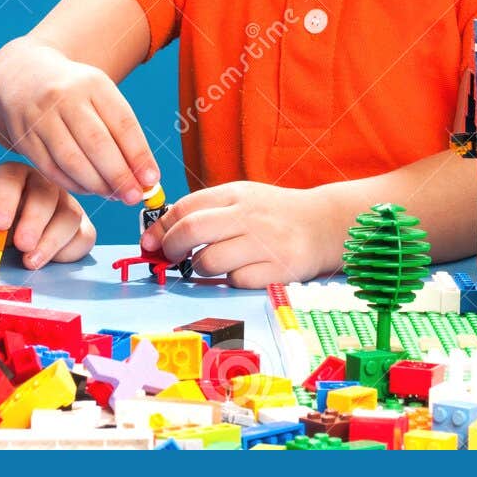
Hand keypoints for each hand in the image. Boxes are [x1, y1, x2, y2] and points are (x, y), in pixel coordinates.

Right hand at [0, 37, 157, 203]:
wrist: (22, 76)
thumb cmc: (74, 93)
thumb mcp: (100, 95)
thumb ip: (122, 132)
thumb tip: (146, 177)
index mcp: (93, 83)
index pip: (122, 123)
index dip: (139, 155)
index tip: (152, 180)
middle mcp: (64, 98)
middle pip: (97, 144)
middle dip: (120, 176)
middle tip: (134, 197)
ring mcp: (40, 117)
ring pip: (72, 161)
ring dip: (97, 185)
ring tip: (115, 196)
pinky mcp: (23, 137)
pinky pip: (52, 169)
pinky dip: (74, 185)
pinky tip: (90, 190)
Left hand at [0, 161, 95, 268]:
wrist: (1, 228)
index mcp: (9, 176)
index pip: (10, 179)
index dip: (5, 199)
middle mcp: (41, 184)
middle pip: (46, 194)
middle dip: (34, 220)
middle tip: (21, 245)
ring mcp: (63, 203)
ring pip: (70, 215)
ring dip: (52, 240)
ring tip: (31, 261)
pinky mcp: (79, 225)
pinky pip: (85, 235)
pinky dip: (71, 249)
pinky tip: (54, 262)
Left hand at [142, 182, 336, 286]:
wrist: (325, 224)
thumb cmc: (274, 214)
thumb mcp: (242, 199)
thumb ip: (207, 210)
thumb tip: (160, 231)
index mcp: (235, 194)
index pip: (185, 207)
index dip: (161, 227)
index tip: (151, 241)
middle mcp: (248, 215)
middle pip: (191, 231)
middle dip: (171, 247)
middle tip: (170, 256)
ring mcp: (264, 243)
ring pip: (209, 261)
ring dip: (200, 268)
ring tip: (209, 265)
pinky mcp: (279, 269)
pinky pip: (236, 282)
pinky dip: (230, 281)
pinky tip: (238, 272)